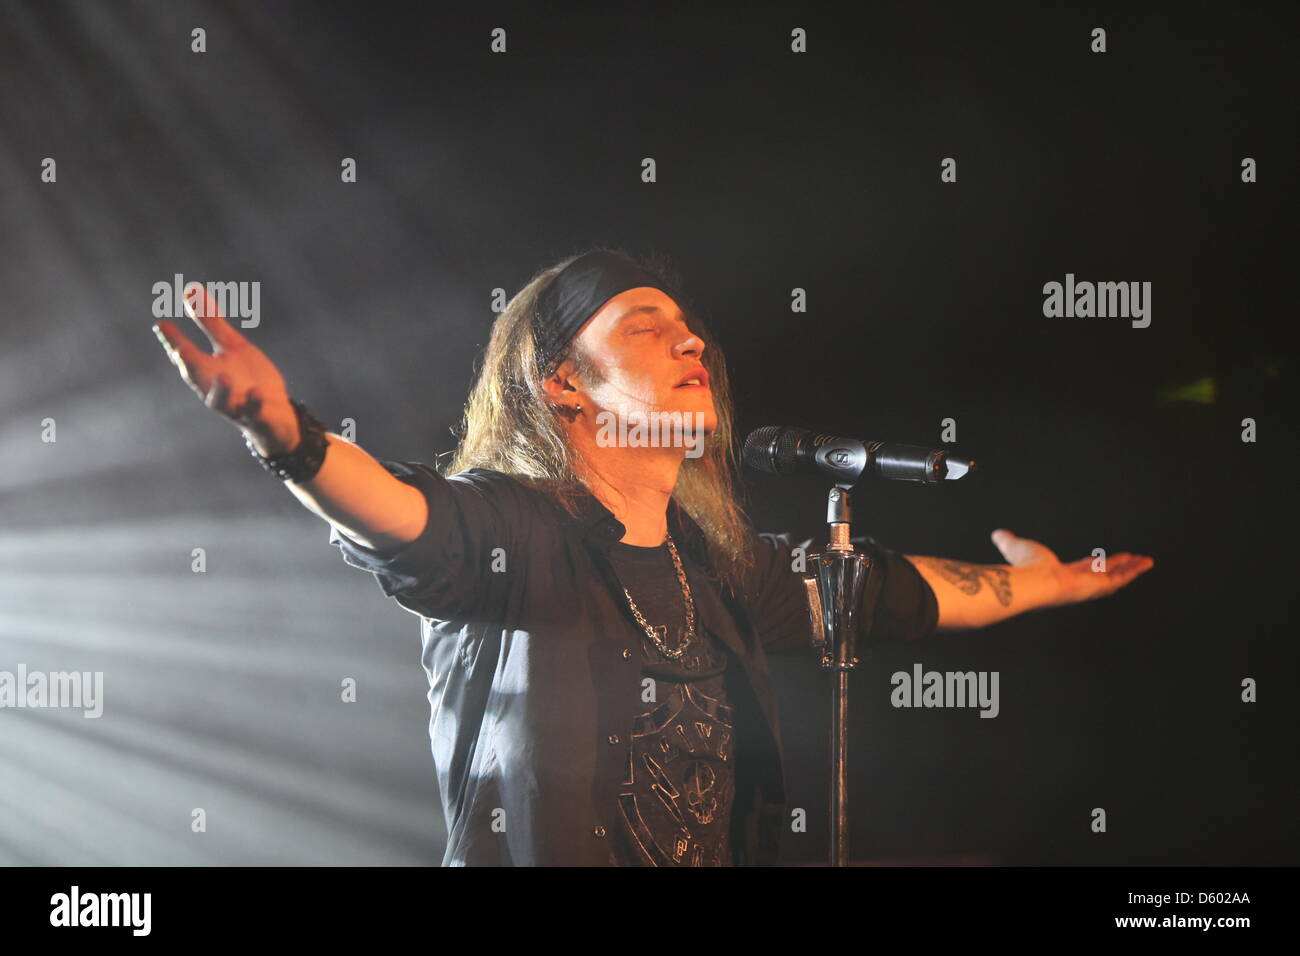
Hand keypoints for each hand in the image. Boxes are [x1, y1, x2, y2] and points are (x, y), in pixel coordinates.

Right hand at [152, 284, 298, 455]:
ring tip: (223, 375)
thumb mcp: (232, 346)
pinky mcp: (257, 416)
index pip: (186, 355)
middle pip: (197, 379)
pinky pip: (253, 413)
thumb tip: (190, 291)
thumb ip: (211, 323)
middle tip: (179, 351)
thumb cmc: (248, 378)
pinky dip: (254, 404)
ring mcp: (235, 406)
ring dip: (221, 390)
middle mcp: (215, 390)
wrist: (275, 413)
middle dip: (189, 366)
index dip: (173, 341)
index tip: (162, 324)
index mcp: (206, 371)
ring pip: (221, 402)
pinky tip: (256, 391)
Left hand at [991, 528, 1153, 606]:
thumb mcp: (1015, 547)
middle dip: (1118, 568)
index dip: (1093, 565)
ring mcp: (1087, 587)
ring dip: (1130, 569)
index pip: (1081, 570)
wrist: (1029, 582)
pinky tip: (1144, 563)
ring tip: (1146, 561)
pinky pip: (1120, 579)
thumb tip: (998, 534)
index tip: (1102, 560)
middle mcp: (1076, 583)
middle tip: (1132, 560)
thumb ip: (1007, 541)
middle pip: (1102, 575)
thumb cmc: (1021, 568)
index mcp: (1060, 575)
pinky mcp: (1096, 587)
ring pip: (1115, 578)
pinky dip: (1133, 571)